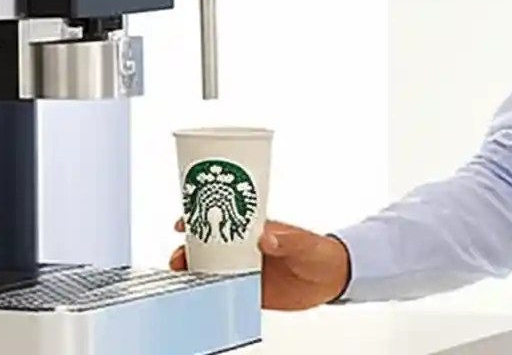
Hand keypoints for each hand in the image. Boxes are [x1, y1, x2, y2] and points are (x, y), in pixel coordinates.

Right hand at [169, 218, 350, 310]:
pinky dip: (212, 292)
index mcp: (256, 229)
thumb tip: (266, 237)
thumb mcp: (306, 243)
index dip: (201, 216)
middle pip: (210, 245)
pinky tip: (201, 295)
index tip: (184, 221)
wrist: (332, 278)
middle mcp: (247, 247)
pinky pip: (226, 290)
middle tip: (179, 256)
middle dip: (190, 248)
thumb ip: (287, 240)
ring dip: (196, 270)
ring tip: (184, 276)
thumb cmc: (319, 252)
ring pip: (213, 268)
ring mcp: (247, 269)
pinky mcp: (251, 290)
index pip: (224, 217)